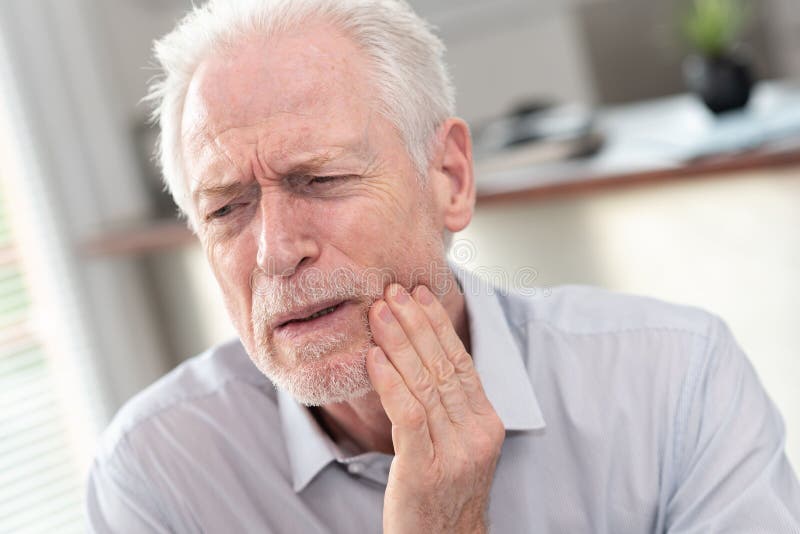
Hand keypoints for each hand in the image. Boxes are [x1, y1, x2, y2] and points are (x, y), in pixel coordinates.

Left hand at [366, 283, 504, 533]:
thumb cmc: (440, 493)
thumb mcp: (454, 444)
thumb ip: (445, 405)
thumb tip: (420, 356)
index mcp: (486, 423)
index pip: (462, 362)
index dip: (438, 327)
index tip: (419, 295)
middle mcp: (476, 434)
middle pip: (443, 366)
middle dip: (415, 324)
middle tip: (393, 292)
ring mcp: (454, 452)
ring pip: (425, 384)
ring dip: (398, 342)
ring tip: (378, 312)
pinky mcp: (425, 469)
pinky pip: (408, 414)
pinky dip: (390, 382)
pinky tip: (373, 357)